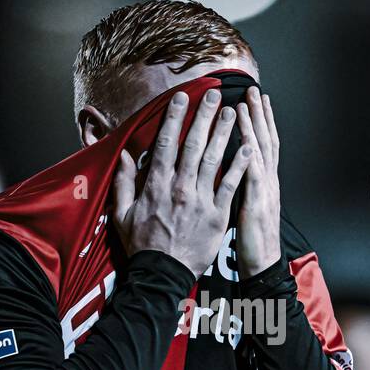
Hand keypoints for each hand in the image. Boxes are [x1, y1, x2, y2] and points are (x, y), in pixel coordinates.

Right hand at [111, 88, 252, 278]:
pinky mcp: (217, 215)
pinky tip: (248, 148)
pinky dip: (239, 166)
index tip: (181, 98)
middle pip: (193, 145)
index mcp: (156, 186)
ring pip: (213, 160)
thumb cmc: (142, 246)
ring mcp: (200, 201)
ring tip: (231, 113)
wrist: (162, 275)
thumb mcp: (121, 215)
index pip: (166, 144)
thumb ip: (123, 184)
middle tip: (213, 95)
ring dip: (223, 134)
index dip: (174, 118)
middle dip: (203, 117)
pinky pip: (230, 186)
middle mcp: (180, 188)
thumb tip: (125, 157)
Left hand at [234, 86, 281, 276]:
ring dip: (254, 127)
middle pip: (265, 141)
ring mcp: (264, 191)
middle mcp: (267, 182)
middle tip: (253, 90)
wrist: (262, 265)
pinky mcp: (257, 204)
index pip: (262, 145)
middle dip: (259, 115)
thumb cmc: (252, 240)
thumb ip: (241, 186)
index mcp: (263, 182)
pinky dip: (250, 155)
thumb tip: (230, 169)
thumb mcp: (246, 207)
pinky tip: (245, 139)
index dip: (259, 122)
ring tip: (246, 104)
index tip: (253, 101)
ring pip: (261, 152)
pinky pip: (253, 175)